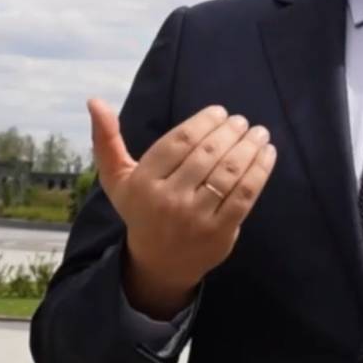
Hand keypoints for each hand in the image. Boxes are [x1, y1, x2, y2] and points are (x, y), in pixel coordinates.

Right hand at [88, 99, 278, 317]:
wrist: (160, 262)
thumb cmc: (141, 210)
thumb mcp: (118, 179)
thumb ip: (107, 140)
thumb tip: (95, 100)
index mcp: (143, 183)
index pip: (179, 142)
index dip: (204, 122)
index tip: (220, 112)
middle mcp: (168, 200)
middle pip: (207, 154)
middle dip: (230, 132)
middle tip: (241, 121)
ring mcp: (195, 217)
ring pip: (229, 172)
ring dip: (249, 147)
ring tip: (259, 133)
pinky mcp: (220, 232)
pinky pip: (245, 195)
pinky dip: (260, 170)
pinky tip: (267, 154)